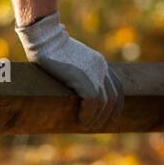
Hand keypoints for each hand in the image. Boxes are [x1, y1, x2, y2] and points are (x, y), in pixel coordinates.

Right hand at [17, 11, 124, 129]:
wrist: (46, 37)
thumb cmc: (51, 49)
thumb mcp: (72, 61)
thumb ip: (79, 71)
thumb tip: (74, 87)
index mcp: (100, 64)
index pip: (117, 88)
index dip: (116, 105)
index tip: (111, 117)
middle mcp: (101, 68)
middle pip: (112, 98)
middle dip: (106, 115)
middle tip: (94, 126)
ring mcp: (93, 73)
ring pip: (104, 102)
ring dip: (96, 118)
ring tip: (86, 125)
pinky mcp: (82, 77)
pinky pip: (92, 101)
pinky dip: (88, 113)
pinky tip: (81, 119)